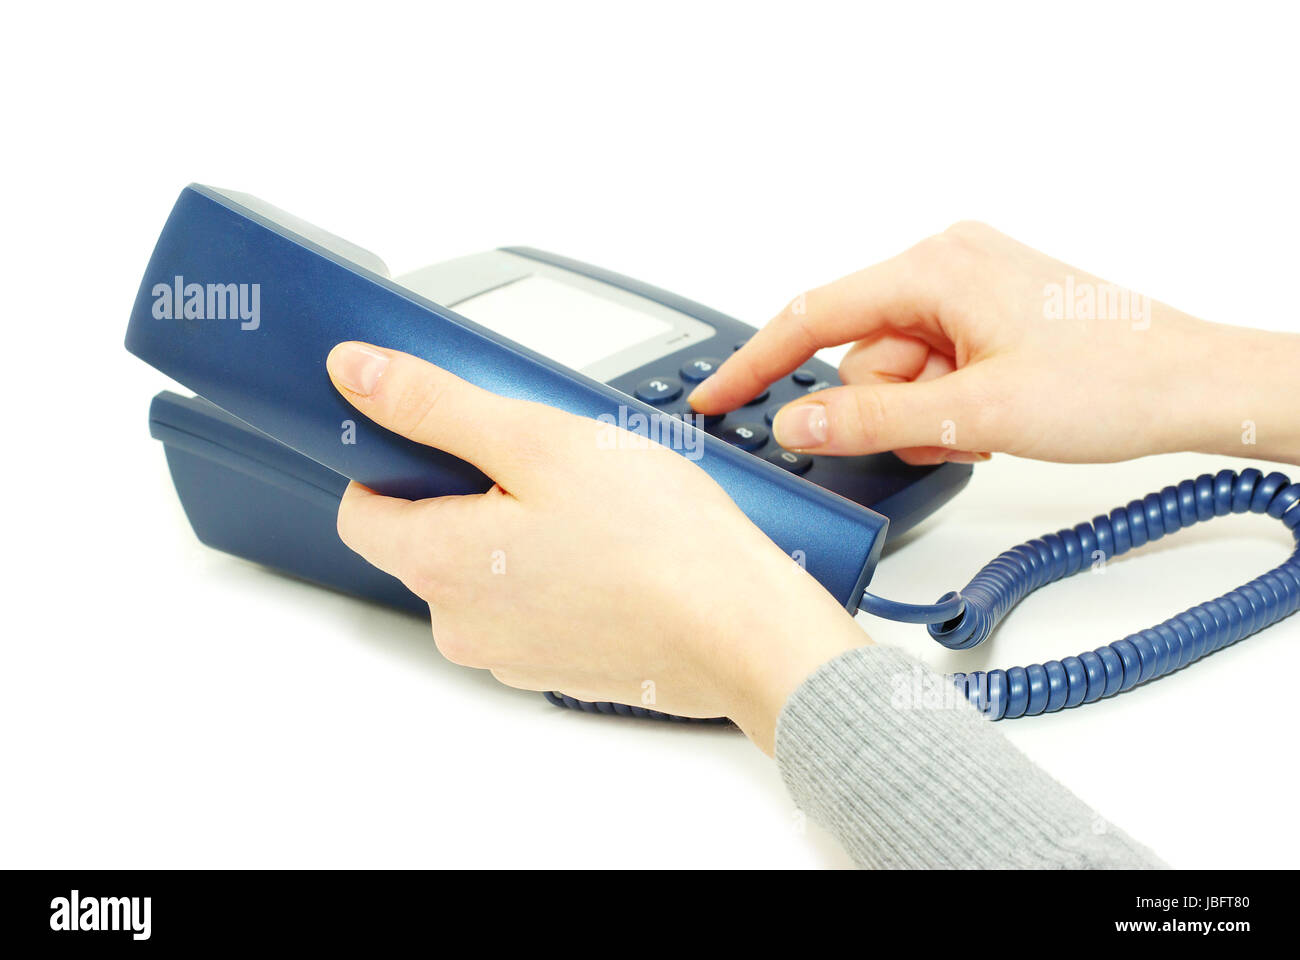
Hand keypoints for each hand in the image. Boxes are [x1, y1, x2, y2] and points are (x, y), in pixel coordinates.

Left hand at [326, 342, 868, 753]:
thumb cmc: (659, 540)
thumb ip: (437, 405)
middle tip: (553, 466)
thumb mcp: (539, 439)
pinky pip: (532, 605)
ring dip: (522, 533)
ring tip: (597, 510)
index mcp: (438, 562)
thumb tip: (356, 374)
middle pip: (430, 536)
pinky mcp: (556, 668)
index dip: (401, 460)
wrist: (744, 633)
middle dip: (478, 492)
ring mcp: (509, 653)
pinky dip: (559, 574)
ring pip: (487, 571)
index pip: (362, 506)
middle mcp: (459, 623)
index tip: (456, 438)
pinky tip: (615, 551)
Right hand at [689, 222, 1299, 465]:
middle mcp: (947, 265)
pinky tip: (987, 421)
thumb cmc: (1114, 380)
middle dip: (884, 409)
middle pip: (859, 352)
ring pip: (895, 369)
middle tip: (939, 436)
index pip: (814, 316)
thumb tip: (797, 424)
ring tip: (980, 431)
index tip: (714, 398)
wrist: (1196, 387)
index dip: (755, 364)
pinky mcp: (988, 316)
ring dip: (921, 414)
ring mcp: (970, 290)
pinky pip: (931, 368)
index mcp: (936, 266)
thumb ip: (874, 421)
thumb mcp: (976, 414)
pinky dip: (944, 406)